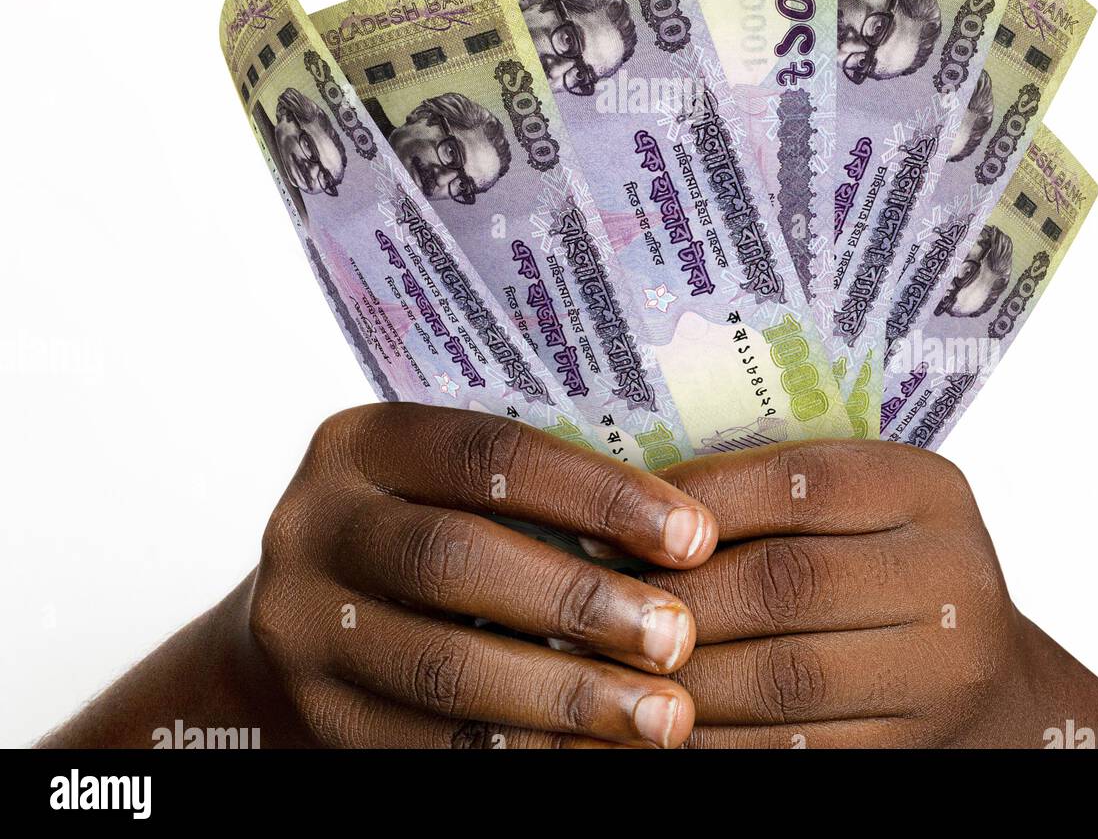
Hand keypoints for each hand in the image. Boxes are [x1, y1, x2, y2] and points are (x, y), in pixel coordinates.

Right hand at [241, 406, 717, 747]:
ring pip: (443, 668)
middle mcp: (314, 526)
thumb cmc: (429, 526)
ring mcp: (304, 627)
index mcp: (362, 443)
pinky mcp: (319, 718)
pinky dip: (525, 750)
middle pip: (455, 558)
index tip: (693, 535)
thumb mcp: (453, 482)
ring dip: (566, 695)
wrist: (313, 614)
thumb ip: (534, 490)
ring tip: (661, 717)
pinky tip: (597, 754)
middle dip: (581, 601)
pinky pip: (430, 746)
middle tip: (679, 637)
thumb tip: (686, 527)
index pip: (486, 451)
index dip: (596, 492)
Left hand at [640, 440, 1097, 748]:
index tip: (612, 525)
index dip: (693, 503)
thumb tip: (626, 506)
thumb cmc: (879, 563)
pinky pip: (793, 754)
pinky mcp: (909, 751)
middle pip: (785, 582)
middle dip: (672, 598)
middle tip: (593, 606)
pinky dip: (713, 744)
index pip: (797, 481)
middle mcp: (949, 576)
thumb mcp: (854, 503)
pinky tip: (655, 727)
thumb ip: (768, 493)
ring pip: (782, 679)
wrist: (982, 674)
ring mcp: (941, 674)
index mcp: (924, 490)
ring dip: (677, 679)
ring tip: (603, 670)